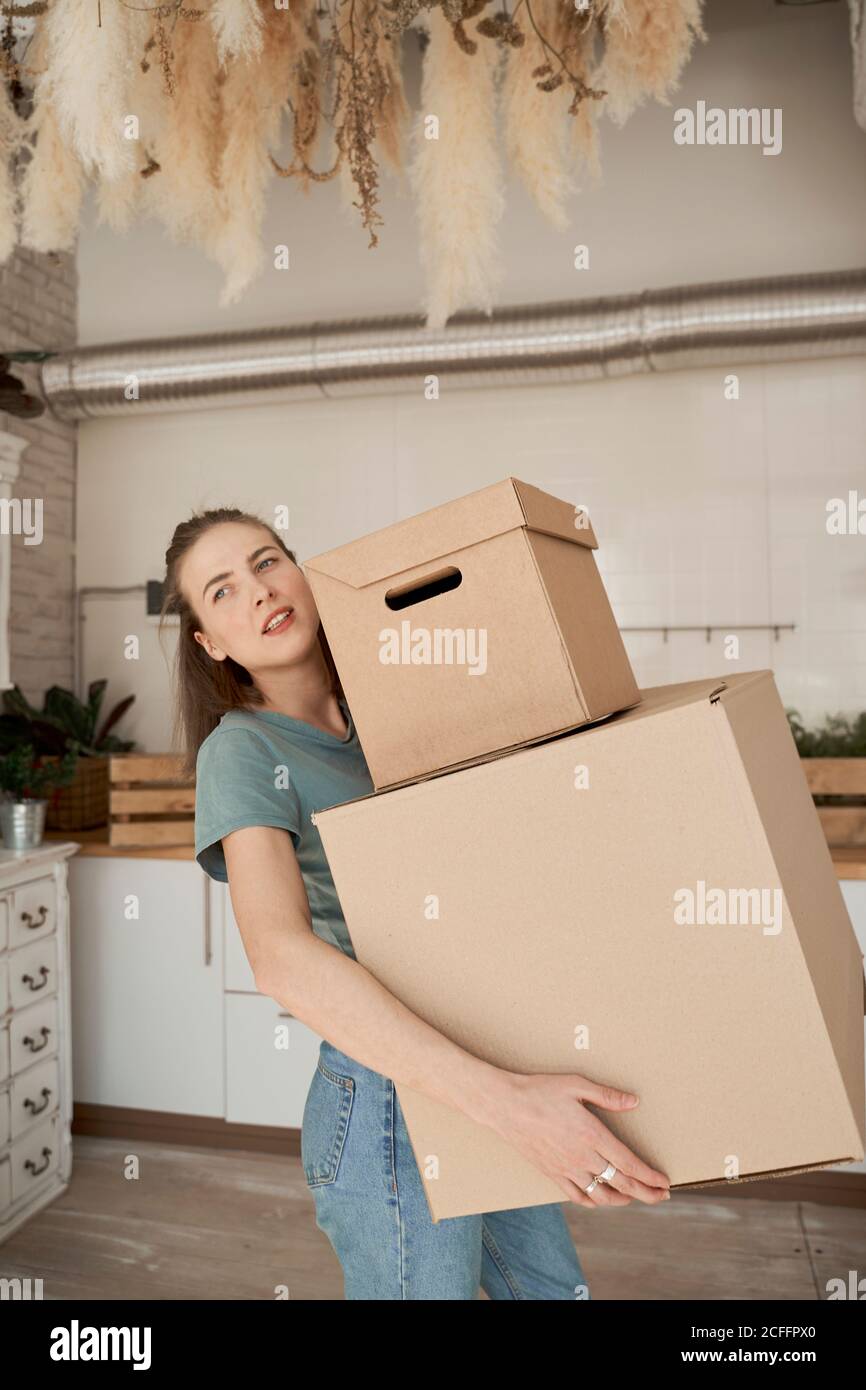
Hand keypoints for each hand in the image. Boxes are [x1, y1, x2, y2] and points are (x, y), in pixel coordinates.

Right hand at [488, 1070, 670, 1208]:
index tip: (665, 1182)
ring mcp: (566, 1169)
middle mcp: (582, 1157)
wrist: (504, 1106)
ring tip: (635, 1196)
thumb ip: (607, 1095)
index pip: (629, 1164)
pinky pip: (578, 1196)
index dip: (650, 1177)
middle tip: (662, 1196)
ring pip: (602, 1195)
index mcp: (592, 1134)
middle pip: (622, 1184)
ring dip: (623, 1199)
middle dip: (646, 1193)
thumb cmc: (540, 1090)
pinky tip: (601, 1199)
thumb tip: (634, 1102)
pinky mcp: (552, 1174)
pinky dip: (594, 1202)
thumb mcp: (576, 1084)